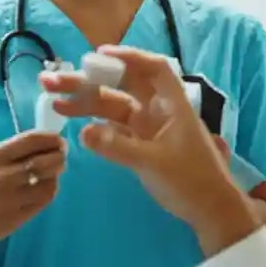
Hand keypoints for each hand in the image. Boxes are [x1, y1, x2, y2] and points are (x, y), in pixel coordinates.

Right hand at [0, 132, 66, 256]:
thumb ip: (10, 154)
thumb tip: (45, 145)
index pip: (33, 140)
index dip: (52, 138)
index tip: (59, 141)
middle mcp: (3, 177)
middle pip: (48, 162)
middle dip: (60, 157)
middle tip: (61, 157)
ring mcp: (10, 200)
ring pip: (50, 184)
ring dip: (54, 178)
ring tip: (48, 176)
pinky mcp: (15, 220)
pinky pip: (42, 203)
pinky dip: (46, 193)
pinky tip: (40, 191)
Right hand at [40, 46, 259, 253]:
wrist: (211, 211)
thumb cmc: (192, 181)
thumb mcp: (154, 163)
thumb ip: (119, 147)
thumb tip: (83, 133)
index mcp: (172, 105)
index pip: (154, 69)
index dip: (128, 57)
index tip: (97, 55)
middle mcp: (159, 110)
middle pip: (123, 85)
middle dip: (90, 80)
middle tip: (54, 80)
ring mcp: (149, 128)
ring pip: (114, 106)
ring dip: (86, 103)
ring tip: (54, 101)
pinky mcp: (141, 146)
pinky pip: (114, 128)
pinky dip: (96, 126)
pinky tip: (75, 126)